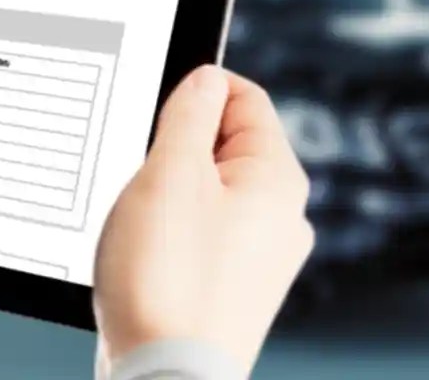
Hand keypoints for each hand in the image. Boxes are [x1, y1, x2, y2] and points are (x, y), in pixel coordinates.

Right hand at [93, 66, 312, 375]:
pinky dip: (170, 238)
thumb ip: (190, 114)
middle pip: (226, 147)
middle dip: (178, 150)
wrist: (165, 378)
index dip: (199, 91)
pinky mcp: (234, 290)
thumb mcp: (170, 172)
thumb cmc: (169, 282)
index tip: (161, 108)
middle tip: (146, 179)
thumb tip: (207, 79)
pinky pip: (201, 238)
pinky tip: (147, 261)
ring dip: (169, 198)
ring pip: (208, 195)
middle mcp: (282, 218)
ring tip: (145, 229)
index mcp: (279, 179)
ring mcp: (260, 258)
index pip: (247, 99)